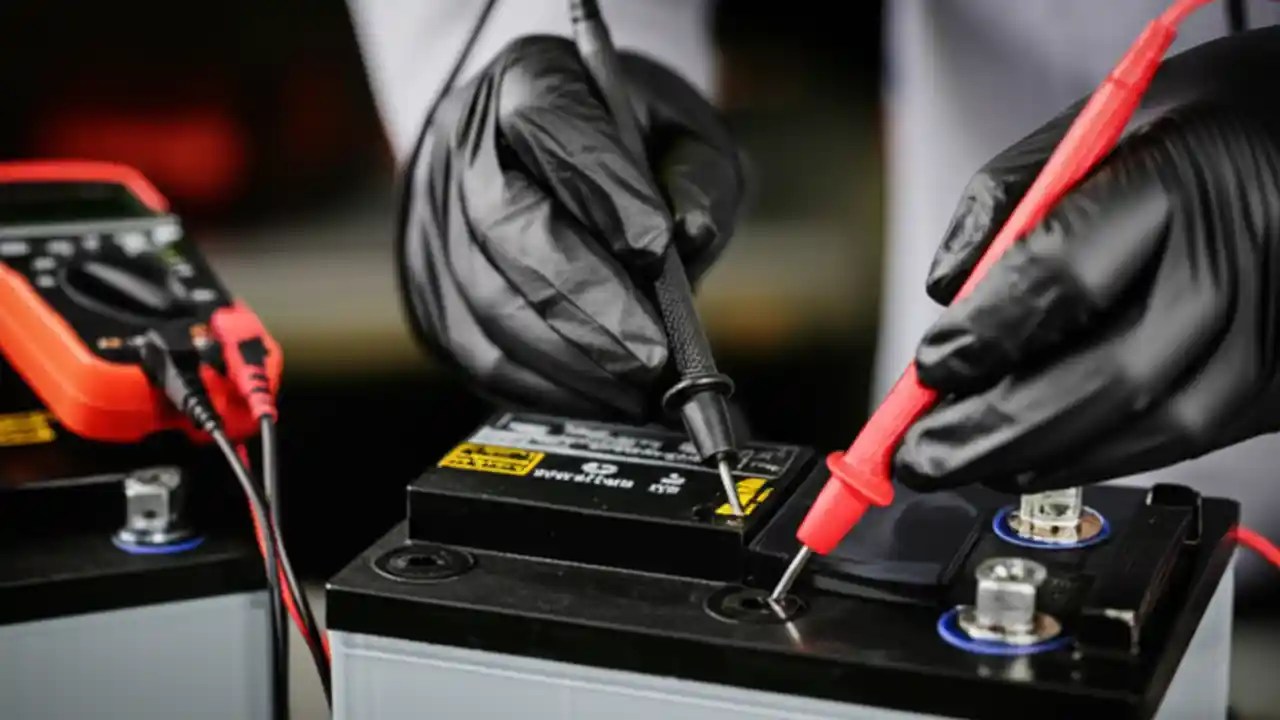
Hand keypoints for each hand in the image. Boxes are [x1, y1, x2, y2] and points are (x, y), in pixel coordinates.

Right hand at [397, 35, 742, 420]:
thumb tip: (689, 235)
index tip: (654, 246)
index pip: (549, 123)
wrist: (561, 161)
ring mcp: (434, 220)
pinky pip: (479, 353)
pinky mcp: (431, 293)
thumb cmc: (630, 149)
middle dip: (585, 300)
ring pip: (487, 300)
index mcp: (526, 79)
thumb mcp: (683, 134)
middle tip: (650, 352)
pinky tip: (599, 396)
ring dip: (570, 358)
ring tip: (638, 386)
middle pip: (504, 223)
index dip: (600, 187)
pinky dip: (545, 385)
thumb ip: (699, 176)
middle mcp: (462, 145)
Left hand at [894, 27, 1279, 493]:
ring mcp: (1271, 333)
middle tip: (920, 454)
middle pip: (1107, 380)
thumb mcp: (1094, 127)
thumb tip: (949, 296)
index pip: (1062, 279)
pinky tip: (1036, 457)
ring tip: (964, 465)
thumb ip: (1005, 201)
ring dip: (1041, 459)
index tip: (927, 366)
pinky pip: (1183, 441)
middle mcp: (1236, 265)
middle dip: (996, 430)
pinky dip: (1097, 457)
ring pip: (1149, 430)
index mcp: (1180, 183)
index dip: (983, 336)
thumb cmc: (1195, 128)